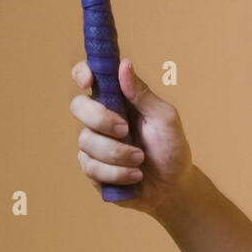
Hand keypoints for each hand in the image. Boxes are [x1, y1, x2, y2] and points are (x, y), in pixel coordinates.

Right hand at [70, 58, 192, 215]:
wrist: (172, 188)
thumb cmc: (171, 148)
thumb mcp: (164, 118)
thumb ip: (142, 93)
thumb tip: (124, 64)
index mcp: (119, 99)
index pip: (90, 77)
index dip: (82, 73)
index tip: (88, 81)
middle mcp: (101, 118)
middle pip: (78, 106)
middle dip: (101, 119)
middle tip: (125, 130)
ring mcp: (94, 144)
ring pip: (86, 141)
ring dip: (118, 154)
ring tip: (140, 160)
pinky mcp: (92, 169)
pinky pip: (91, 167)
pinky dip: (117, 173)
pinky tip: (134, 176)